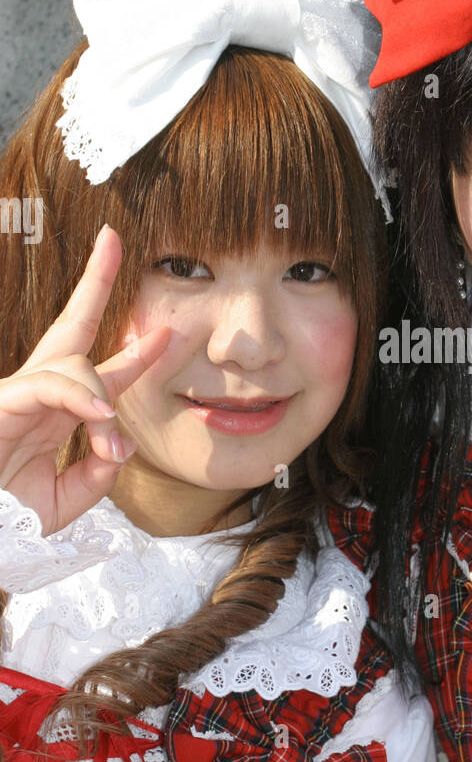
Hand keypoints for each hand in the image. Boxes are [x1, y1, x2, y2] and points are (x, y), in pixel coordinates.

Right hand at [0, 226, 170, 533]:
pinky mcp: (1, 403)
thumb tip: (122, 444)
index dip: (134, 355)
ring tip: (110, 441)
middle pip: (70, 328)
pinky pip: (48, 386)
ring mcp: (14, 396)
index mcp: (54, 415)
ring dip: (101, 397)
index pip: (97, 373)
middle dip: (93, 282)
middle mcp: (35, 396)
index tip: (166, 332)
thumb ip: (97, 473)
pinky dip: (80, 398)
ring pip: (71, 363)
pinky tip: (99, 417)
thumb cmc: (7, 521)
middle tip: (113, 240)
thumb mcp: (65, 501)